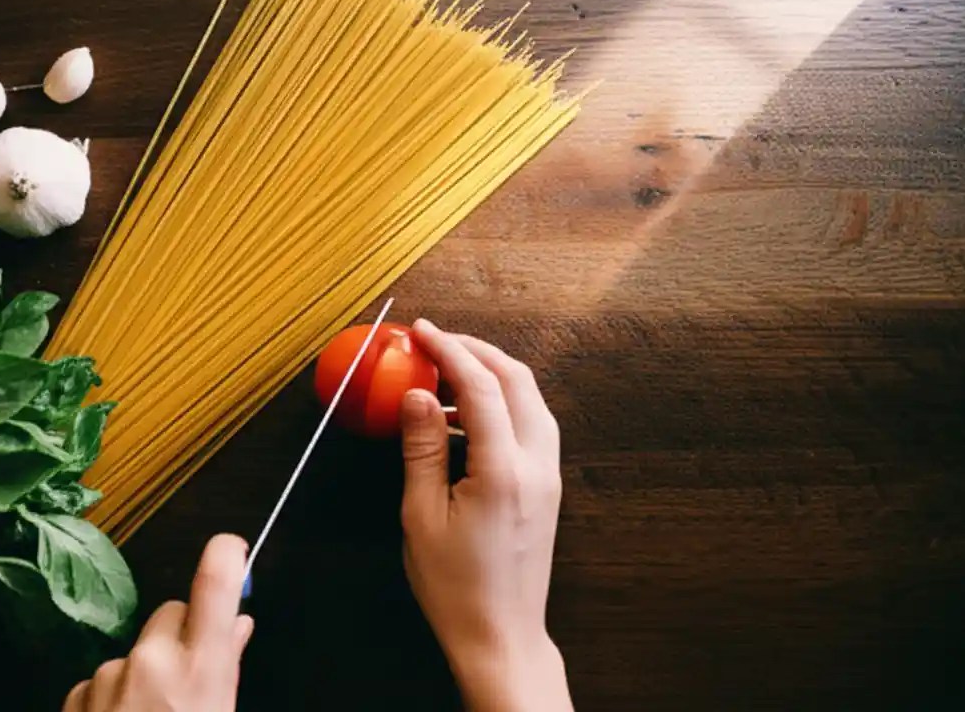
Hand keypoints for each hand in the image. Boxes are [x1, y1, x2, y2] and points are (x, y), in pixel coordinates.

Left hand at [62, 534, 253, 711]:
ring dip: (146, 670)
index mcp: (198, 668)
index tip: (232, 548)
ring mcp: (108, 675)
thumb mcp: (220, 710)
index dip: (225, 554)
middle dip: (182, 633)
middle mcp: (151, 660)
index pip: (215, 582)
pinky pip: (103, 677)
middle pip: (171, 613)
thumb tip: (237, 625)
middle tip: (188, 680)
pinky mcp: (76, 693)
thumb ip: (225, 666)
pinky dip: (114, 695)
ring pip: (137, 649)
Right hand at [399, 319, 570, 711]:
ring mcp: (548, 476)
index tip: (422, 331)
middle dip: (476, 350)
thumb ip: (422, 448)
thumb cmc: (457, 587)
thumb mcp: (421, 515)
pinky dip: (501, 405)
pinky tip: (466, 417)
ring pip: (530, 400)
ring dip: (492, 375)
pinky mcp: (546, 488)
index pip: (482, 386)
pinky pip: (530, 425)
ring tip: (444, 376)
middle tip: (436, 341)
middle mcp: (536, 466)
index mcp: (503, 472)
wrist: (500, 634)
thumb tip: (416, 395)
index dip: (450, 349)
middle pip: (517, 380)